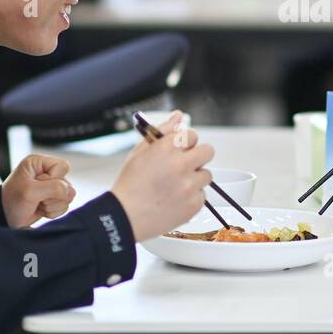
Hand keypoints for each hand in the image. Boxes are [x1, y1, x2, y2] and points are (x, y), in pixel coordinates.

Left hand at [2, 154, 76, 228]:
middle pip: (67, 183)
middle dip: (53, 196)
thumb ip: (54, 188)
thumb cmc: (12, 200)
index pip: (62, 166)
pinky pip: (64, 206)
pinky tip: (40, 209)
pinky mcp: (53, 199)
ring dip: (52, 205)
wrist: (5, 218)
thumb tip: (71, 192)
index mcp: (39, 163)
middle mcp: (46, 172)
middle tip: (36, 198)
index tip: (38, 186)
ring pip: (68, 196)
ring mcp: (51, 186)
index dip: (54, 178)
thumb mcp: (30, 191)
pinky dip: (52, 212)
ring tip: (37, 205)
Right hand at [111, 110, 214, 241]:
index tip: (178, 151)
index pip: (192, 135)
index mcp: (166, 148)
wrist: (125, 217)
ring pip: (206, 174)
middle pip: (208, 151)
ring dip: (195, 178)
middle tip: (184, 166)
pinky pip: (202, 194)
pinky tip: (175, 199)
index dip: (185, 143)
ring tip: (175, 186)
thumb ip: (162, 131)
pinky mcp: (194, 204)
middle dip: (197, 156)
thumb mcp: (140, 152)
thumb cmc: (130, 184)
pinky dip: (192, 197)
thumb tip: (178, 116)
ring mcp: (189, 186)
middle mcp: (180, 165)